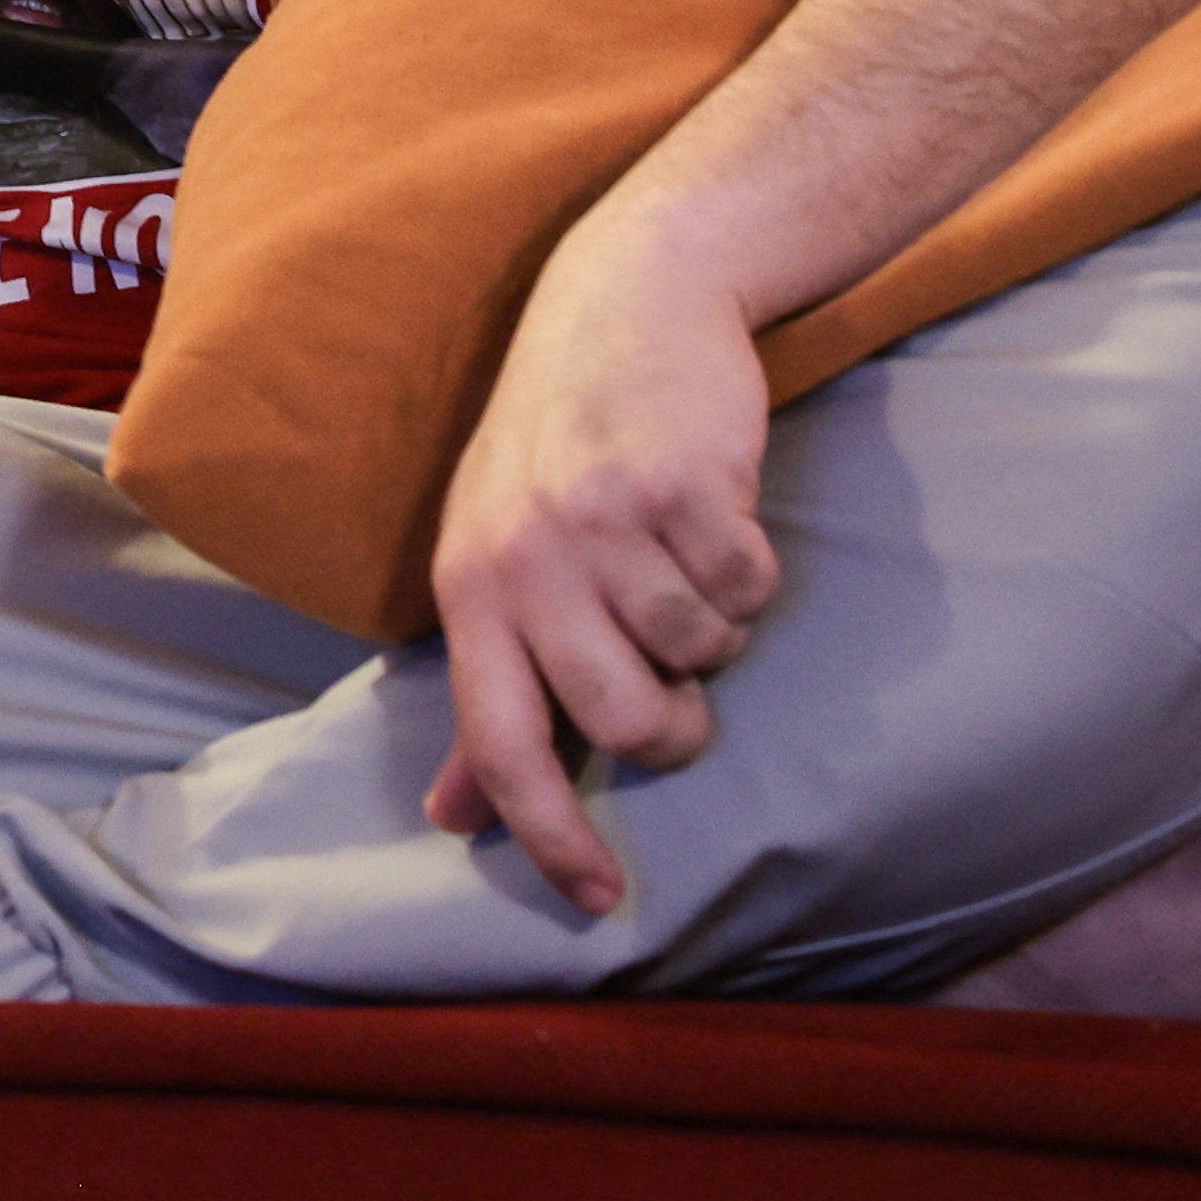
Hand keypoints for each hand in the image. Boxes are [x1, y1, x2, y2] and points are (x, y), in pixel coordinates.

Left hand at [414, 223, 781, 915]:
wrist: (625, 302)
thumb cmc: (554, 449)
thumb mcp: (491, 558)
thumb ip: (483, 692)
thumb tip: (450, 816)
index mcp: (469, 588)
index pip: (498, 740)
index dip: (548, 831)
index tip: (599, 898)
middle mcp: (524, 559)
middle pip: (629, 722)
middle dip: (676, 725)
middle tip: (679, 679)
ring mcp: (603, 520)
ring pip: (704, 655)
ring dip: (716, 628)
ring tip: (683, 561)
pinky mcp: (685, 484)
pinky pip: (751, 589)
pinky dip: (750, 568)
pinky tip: (716, 512)